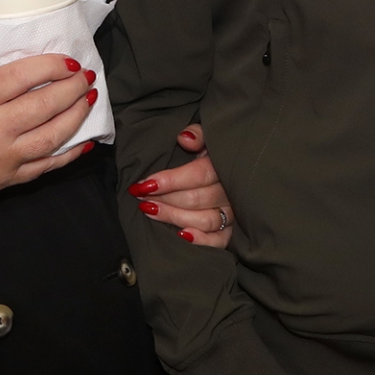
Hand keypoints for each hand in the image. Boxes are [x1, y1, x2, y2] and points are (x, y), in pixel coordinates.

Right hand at [0, 54, 95, 203]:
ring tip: (89, 100)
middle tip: (87, 78)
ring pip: (52, 136)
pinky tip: (85, 140)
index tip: (69, 61)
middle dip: (72, 89)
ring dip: (77, 117)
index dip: (49, 67)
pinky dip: (70, 153)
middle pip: (43, 106)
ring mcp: (6, 156)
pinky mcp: (12, 177)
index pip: (19, 77)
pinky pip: (48, 165)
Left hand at [127, 124, 233, 248]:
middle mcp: (231, 190)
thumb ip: (199, 133)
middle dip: (165, 199)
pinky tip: (181, 235)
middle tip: (141, 198)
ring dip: (174, 217)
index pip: (198, 175)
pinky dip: (202, 241)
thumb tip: (185, 138)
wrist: (232, 170)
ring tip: (150, 211)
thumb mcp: (209, 136)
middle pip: (196, 199)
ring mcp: (233, 212)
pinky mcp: (231, 229)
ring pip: (204, 220)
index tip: (144, 185)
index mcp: (224, 165)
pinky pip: (219, 241)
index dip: (170, 181)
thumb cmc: (213, 153)